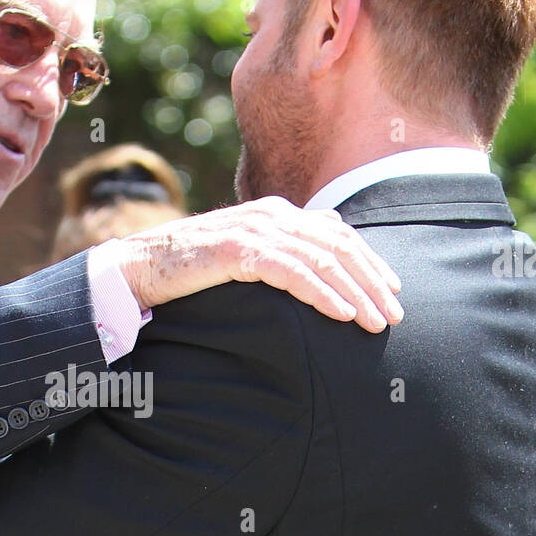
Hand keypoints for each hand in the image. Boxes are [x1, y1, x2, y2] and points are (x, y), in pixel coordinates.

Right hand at [106, 198, 403, 331]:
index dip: (370, 260)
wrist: (138, 266)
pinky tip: (342, 315)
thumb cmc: (189, 270)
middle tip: (396, 314)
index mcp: (276, 212)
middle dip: (373, 281)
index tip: (394, 289)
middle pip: (339, 245)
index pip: (337, 232)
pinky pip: (293, 273)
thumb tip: (313, 275)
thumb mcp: (242, 258)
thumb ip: (276, 257)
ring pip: (322, 259)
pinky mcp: (238, 251)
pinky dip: (322, 294)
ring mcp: (255, 230)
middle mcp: (271, 214)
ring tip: (377, 323)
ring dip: (356, 293)